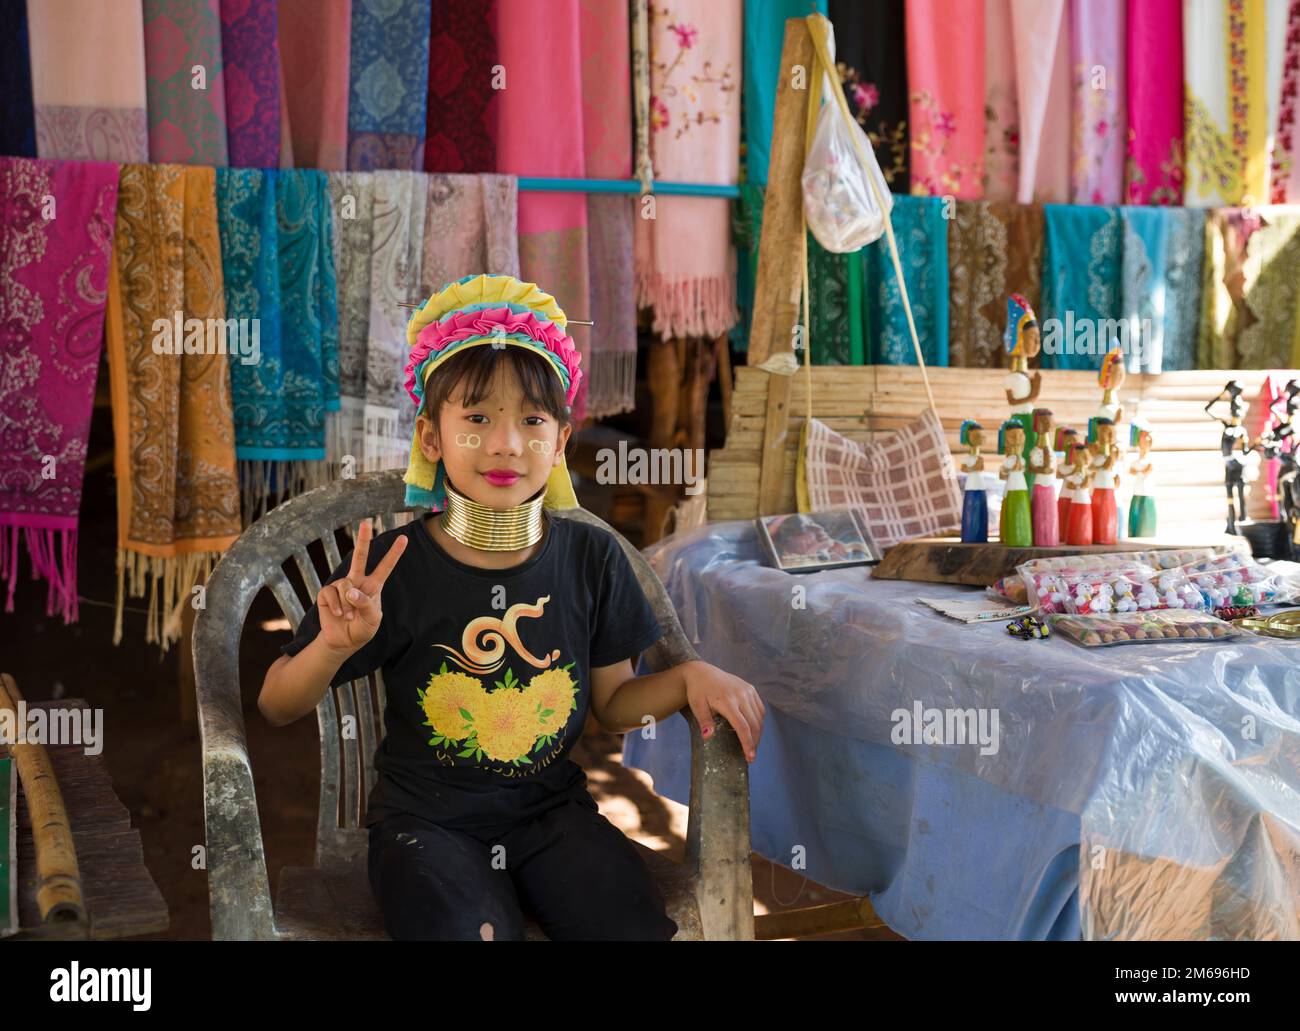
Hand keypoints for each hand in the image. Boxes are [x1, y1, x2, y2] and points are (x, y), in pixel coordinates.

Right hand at [316, 521, 407, 655]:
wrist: (343, 640)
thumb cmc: (362, 629)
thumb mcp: (372, 620)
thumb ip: (365, 604)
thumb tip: (351, 590)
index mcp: (373, 586)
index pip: (385, 567)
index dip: (394, 553)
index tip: (404, 538)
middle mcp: (357, 581)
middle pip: (360, 557)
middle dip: (363, 539)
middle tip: (366, 523)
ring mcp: (342, 585)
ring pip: (345, 585)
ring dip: (347, 604)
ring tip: (348, 616)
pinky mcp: (327, 593)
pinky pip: (331, 593)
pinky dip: (336, 606)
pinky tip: (338, 614)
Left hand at [683, 661, 765, 762]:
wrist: (702, 672)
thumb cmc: (698, 691)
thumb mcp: (697, 706)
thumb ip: (704, 721)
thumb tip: (708, 736)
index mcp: (727, 700)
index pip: (742, 726)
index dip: (747, 743)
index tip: (749, 756)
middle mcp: (741, 694)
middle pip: (754, 724)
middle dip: (754, 742)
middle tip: (750, 756)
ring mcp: (747, 690)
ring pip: (759, 717)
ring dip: (758, 733)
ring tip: (751, 745)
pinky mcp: (750, 688)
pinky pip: (760, 708)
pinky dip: (759, 721)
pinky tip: (754, 730)